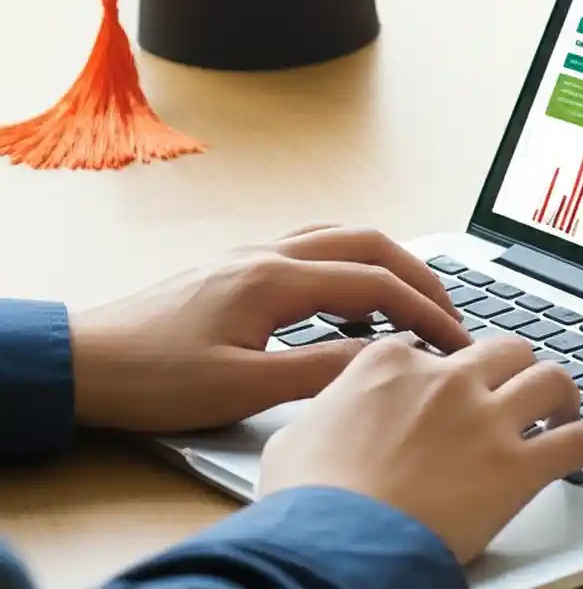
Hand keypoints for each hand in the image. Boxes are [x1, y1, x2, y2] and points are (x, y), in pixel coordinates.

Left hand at [68, 224, 470, 432]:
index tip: (457, 340)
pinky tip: (348, 306)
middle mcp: (267, 255)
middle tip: (450, 314)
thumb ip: (322, 369)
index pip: (376, 284)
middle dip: (419, 276)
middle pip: (367, 244)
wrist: (82, 362)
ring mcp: (250, 257)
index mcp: (275, 279)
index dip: (426, 312)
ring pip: (339, 239)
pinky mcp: (236, 271)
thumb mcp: (244, 386)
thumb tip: (387, 358)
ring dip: (385, 264)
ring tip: (411, 303)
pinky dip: (348, 268)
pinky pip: (311, 251)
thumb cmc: (152, 378)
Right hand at [258, 334, 582, 563]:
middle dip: (514, 368)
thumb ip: (330, 410)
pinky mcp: (517, 467)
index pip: (433, 345)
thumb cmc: (308, 500)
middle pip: (503, 350)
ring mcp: (486, 419)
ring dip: (561, 395)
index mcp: (390, 365)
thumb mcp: (297, 435)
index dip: (447, 368)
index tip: (450, 387)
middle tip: (517, 391)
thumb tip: (332, 417)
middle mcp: (446, 380)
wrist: (335, 543)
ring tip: (563, 411)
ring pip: (550, 380)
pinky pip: (576, 441)